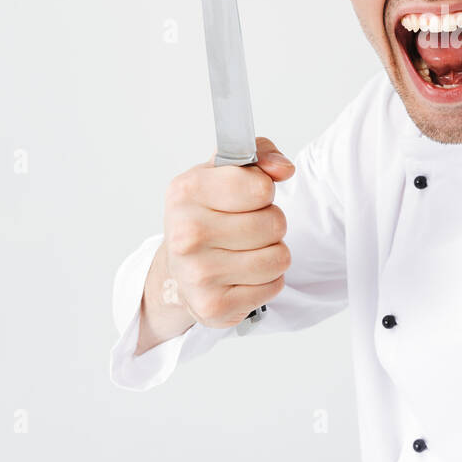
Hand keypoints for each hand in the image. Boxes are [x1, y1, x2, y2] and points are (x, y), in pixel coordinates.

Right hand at [161, 137, 295, 328]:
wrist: (178, 268)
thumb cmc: (207, 213)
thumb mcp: (226, 172)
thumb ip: (260, 155)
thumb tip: (283, 169)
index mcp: (186, 191)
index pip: (261, 187)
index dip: (264, 191)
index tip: (249, 196)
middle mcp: (186, 234)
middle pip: (275, 223)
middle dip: (271, 223)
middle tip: (247, 228)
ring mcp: (197, 274)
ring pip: (279, 257)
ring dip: (272, 253)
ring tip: (246, 250)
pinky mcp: (214, 307)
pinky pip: (274, 286)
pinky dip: (267, 281)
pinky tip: (242, 274)